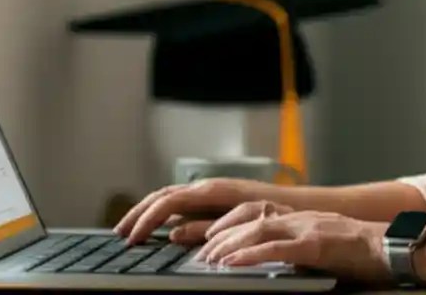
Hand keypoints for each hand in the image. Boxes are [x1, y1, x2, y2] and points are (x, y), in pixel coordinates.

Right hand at [114, 178, 279, 244]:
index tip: (132, 238)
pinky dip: (164, 213)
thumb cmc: (277, 213)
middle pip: (162, 195)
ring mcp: (211, 190)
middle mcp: (208, 186)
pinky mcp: (216, 199)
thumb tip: (172, 233)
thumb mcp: (240, 222)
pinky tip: (158, 228)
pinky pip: (182, 203)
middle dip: (138, 213)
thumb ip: (205, 227)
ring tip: (131, 230)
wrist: (305, 205)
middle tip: (119, 234)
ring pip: (170, 197)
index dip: (146, 220)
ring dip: (148, 212)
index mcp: (212, 190)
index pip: (167, 202)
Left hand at [196, 209, 390, 283]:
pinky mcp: (315, 245)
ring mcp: (306, 229)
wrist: (391, 248)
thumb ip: (295, 246)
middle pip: (248, 216)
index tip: (207, 235)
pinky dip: (250, 255)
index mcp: (298, 216)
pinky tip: (233, 264)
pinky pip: (276, 248)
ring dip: (229, 244)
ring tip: (210, 259)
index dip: (227, 220)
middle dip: (219, 233)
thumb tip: (271, 260)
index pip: (254, 210)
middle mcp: (298, 217)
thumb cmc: (359, 251)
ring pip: (257, 228)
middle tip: (200, 252)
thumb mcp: (320, 244)